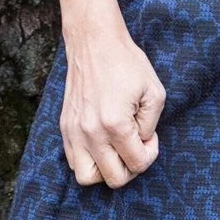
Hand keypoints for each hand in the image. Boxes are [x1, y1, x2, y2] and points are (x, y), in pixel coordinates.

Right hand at [59, 20, 165, 188]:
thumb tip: (140, 143)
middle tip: (135, 145)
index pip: (137, 163)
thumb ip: (151, 125)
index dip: (150, 153)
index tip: (150, 136)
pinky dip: (89, 160)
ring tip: (116, 150)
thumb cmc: (127, 62)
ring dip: (106, 170)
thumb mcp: (154, 91)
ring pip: (87, 177)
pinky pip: (73, 161)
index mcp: (115, 124)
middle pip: (114, 179)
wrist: (93, 41)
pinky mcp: (64, 126)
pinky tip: (102, 143)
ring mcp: (74, 131)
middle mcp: (91, 132)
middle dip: (131, 167)